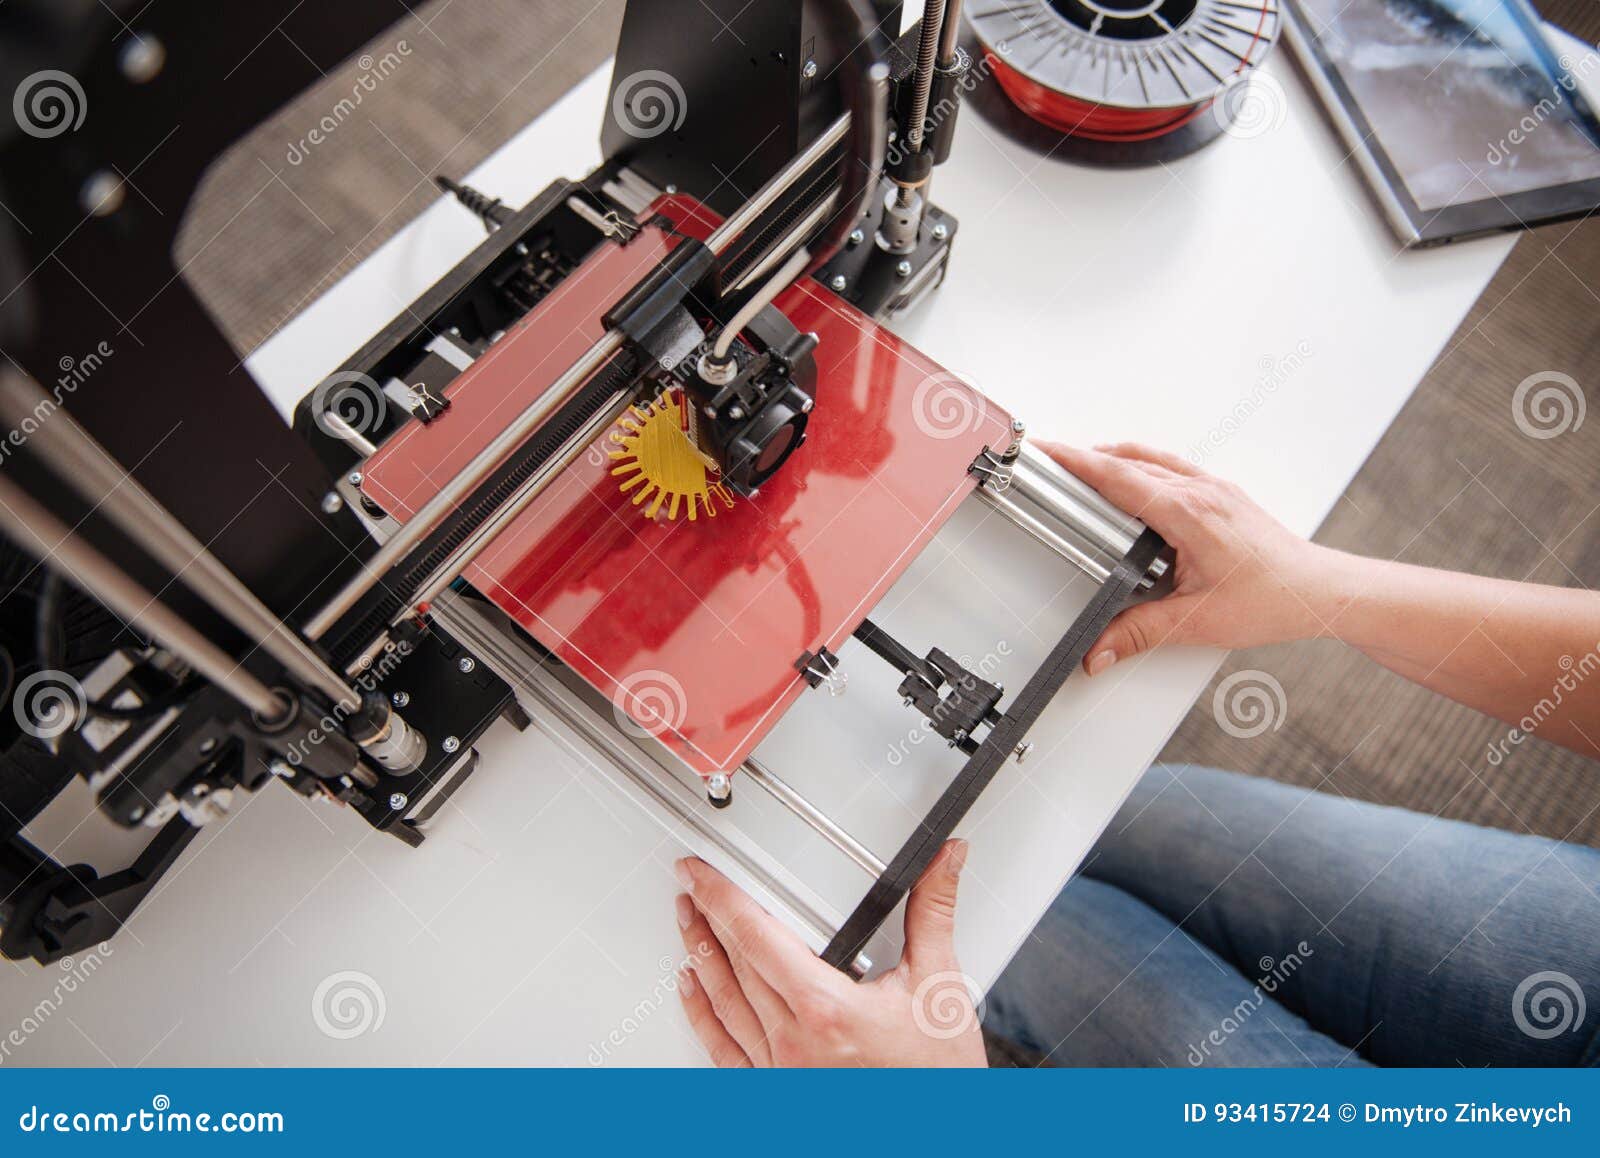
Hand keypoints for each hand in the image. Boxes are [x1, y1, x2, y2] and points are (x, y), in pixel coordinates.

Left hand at [672, 839, 986, 1066]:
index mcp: (826, 1009)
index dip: (721, 897)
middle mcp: (795, 1043)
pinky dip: (702, 1015)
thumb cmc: (938, 1076)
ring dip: (700, 957)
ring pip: (723, 1003)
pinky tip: (691, 990)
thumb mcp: (938, 985)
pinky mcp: (779, 1089)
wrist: (942, 1128)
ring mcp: (782, 1070)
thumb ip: (932, 912)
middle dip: (709, 917)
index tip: (700, 874)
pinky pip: (725, 1049)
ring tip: (687, 922)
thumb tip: (943, 861)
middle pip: (735, 965)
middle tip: (694, 885)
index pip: (756, 937)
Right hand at [1042, 443, 1355, 672]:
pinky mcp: (1223, 495)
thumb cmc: (1276, 599)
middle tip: (1051, 463)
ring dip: (1113, 458)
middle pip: (1128, 460)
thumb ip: (1139, 633)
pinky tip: (1134, 482)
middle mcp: (1201, 491)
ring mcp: (1214, 489)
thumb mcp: (1198, 622)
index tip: (1047, 453)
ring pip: (1151, 458)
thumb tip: (1099, 648)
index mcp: (1189, 513)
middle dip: (1084, 458)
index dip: (1076, 463)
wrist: (1322, 591)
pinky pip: (1172, 467)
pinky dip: (1141, 466)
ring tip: (1082, 468)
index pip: (1118, 477)